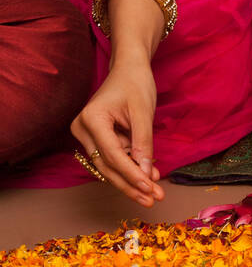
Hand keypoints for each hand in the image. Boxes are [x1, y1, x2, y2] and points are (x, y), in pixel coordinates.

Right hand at [71, 57, 164, 206]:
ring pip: (109, 167)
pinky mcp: (95, 139)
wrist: (129, 67)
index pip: (112, 155)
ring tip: (153, 193)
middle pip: (108, 166)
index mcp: (91, 119)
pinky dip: (130, 168)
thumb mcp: (143, 112)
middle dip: (131, 184)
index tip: (150, 188)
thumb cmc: (136, 83)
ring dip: (131, 180)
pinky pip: (112, 158)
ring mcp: (87, 135)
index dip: (132, 174)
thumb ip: (143, 143)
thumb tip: (146, 173)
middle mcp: (82, 130)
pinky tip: (148, 177)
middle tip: (153, 198)